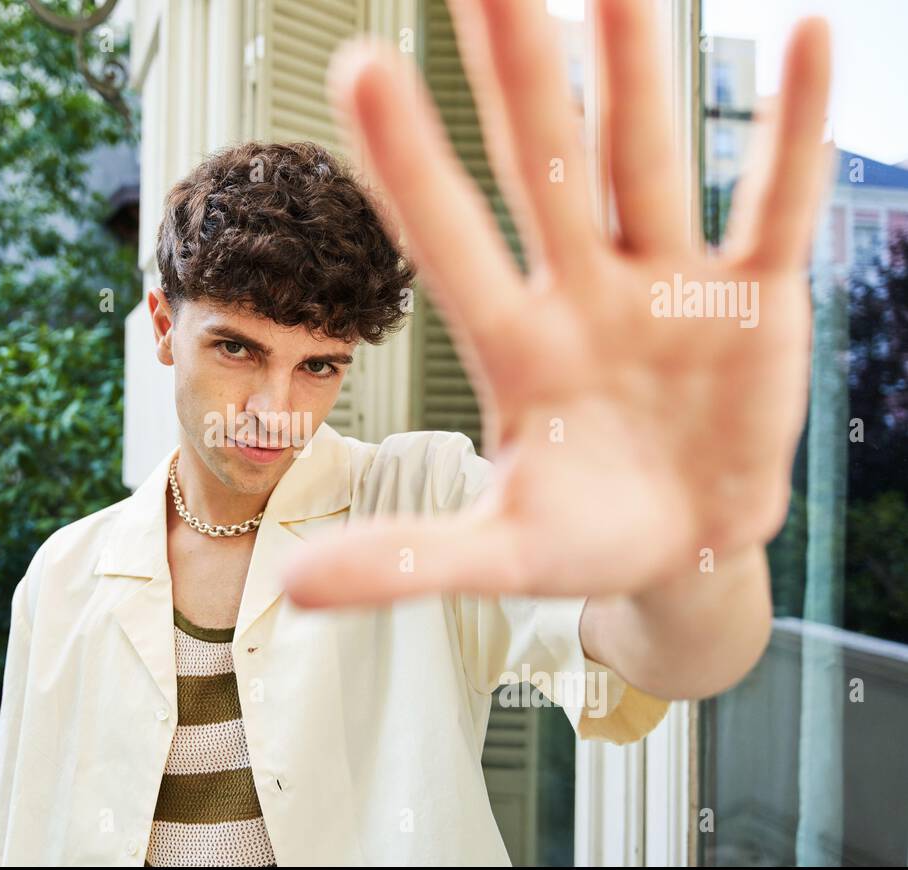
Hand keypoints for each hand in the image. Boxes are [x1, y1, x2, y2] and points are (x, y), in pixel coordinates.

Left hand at [282, 0, 831, 605]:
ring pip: (647, 160)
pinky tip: (804, 39)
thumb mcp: (497, 555)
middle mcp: (581, 293)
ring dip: (635, 68)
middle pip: (543, 166)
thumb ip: (404, 561)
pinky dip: (788, 135)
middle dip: (516, 72)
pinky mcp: (754, 299)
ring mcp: (667, 287)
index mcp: (514, 347)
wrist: (679, 545)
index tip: (357, 66)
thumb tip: (292, 587)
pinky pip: (772, 205)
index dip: (410, 164)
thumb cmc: (580, 540)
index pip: (450, 243)